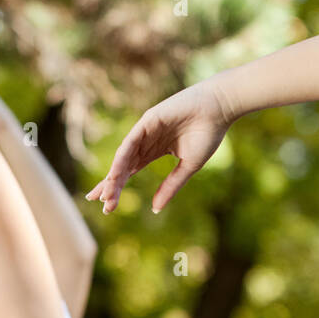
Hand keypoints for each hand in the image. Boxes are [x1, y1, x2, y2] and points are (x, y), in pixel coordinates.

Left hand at [86, 81, 232, 214]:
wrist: (218, 108)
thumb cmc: (207, 134)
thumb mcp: (189, 167)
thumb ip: (171, 186)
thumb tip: (155, 208)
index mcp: (155, 150)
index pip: (131, 170)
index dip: (118, 187)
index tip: (108, 206)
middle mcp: (146, 141)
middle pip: (123, 166)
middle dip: (111, 185)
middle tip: (100, 203)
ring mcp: (145, 130)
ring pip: (124, 157)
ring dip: (114, 176)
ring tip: (106, 194)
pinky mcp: (148, 121)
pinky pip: (131, 142)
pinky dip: (122, 158)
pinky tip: (115, 174)